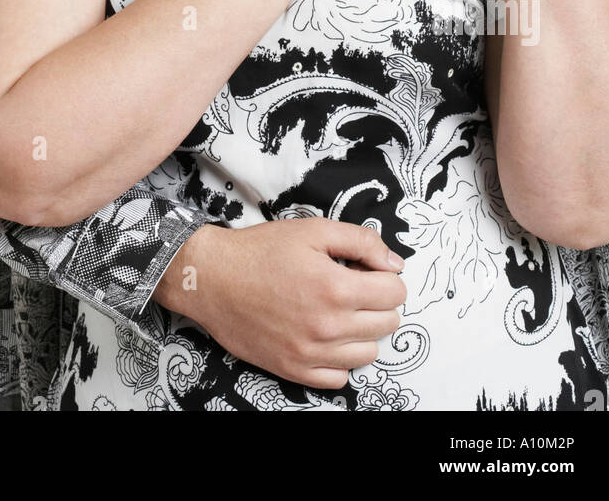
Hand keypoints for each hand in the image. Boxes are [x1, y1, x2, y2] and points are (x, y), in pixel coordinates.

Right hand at [154, 219, 406, 390]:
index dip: (386, 277)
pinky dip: (339, 359)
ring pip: (368, 353)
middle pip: (387, 323)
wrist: (212, 279)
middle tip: (353, 287)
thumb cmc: (261, 251)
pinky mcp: (294, 370)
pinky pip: (340, 378)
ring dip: (362, 331)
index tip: (367, 271)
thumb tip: (395, 264)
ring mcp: (311, 354)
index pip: (395, 293)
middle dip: (378, 302)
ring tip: (338, 311)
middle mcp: (328, 327)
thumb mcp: (313, 230)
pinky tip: (325, 336)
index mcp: (336, 288)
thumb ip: (361, 241)